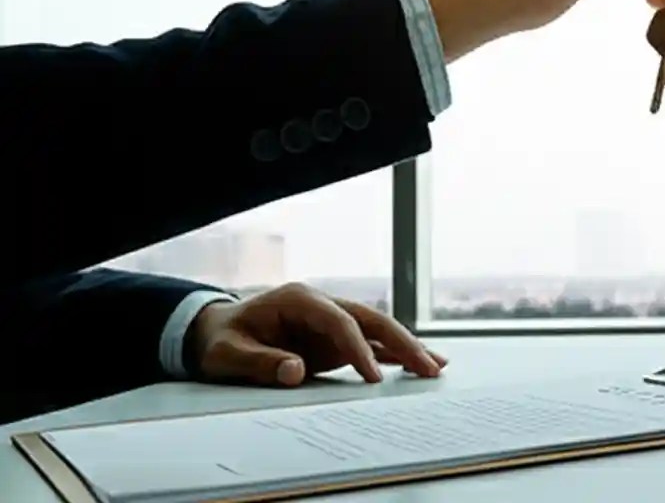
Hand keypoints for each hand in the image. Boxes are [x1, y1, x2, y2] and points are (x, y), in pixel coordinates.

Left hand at [188, 282, 446, 386]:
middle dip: (401, 342)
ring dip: (406, 348)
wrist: (215, 332)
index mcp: (299, 299)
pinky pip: (370, 346)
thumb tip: (295, 372)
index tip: (373, 378)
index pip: (338, 320)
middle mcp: (323, 305)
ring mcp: (331, 322)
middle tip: (427, 366)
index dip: (358, 348)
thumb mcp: (226, 354)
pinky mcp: (334, 340)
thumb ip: (259, 361)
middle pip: (370, 319)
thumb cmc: (219, 340)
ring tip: (435, 367)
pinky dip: (394, 356)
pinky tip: (418, 366)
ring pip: (378, 331)